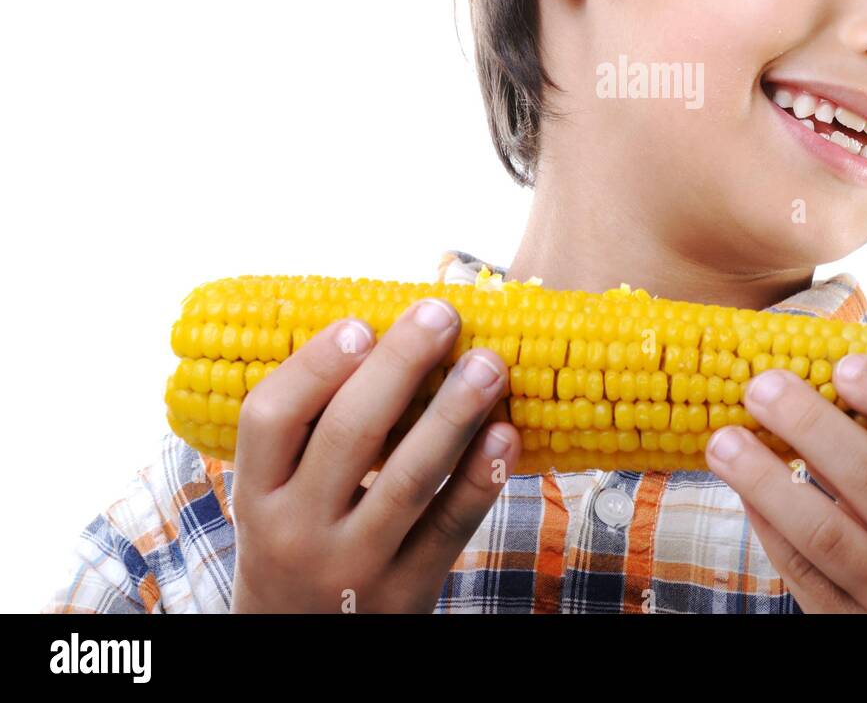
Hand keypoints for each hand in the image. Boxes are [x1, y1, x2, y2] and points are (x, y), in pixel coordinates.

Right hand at [229, 300, 518, 612]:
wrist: (302, 655)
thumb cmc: (299, 545)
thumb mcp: (277, 498)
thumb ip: (310, 433)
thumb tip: (383, 330)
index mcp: (257, 494)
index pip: (270, 417)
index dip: (315, 365)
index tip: (362, 322)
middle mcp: (296, 531)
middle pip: (348, 434)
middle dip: (400, 365)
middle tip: (442, 313)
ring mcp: (353, 566)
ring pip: (408, 478)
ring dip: (454, 412)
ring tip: (489, 362)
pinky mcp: (405, 593)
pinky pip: (448, 528)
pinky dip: (479, 479)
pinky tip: (506, 434)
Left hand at [704, 355, 866, 612]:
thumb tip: (837, 390)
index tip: (845, 364)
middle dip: (810, 424)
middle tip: (762, 386)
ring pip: (825, 533)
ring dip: (766, 478)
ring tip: (724, 440)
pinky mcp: (854, 630)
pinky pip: (802, 574)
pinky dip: (768, 527)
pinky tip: (744, 491)